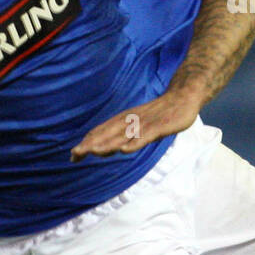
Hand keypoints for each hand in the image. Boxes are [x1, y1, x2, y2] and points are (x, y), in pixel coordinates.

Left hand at [70, 90, 200, 162]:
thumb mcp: (136, 123)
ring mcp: (144, 124)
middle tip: (73, 155)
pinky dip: (134, 143)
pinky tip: (124, 150)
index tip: (72, 157)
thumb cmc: (157, 113)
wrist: (182, 97)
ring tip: (92, 152)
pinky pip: (144, 136)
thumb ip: (121, 135)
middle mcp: (129, 121)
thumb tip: (106, 149)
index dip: (86, 143)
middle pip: (107, 134)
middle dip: (90, 144)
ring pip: (122, 136)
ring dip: (107, 144)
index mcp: (123, 121)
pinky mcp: (158, 127)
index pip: (100, 132)